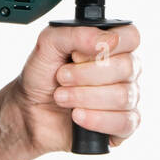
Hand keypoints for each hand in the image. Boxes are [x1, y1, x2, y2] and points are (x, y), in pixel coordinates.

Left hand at [10, 21, 141, 154]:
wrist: (29, 112)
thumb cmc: (43, 77)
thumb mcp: (48, 45)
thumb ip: (77, 34)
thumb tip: (109, 40)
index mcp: (112, 46)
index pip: (131, 37)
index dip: (105, 46)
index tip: (76, 56)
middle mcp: (125, 70)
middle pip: (127, 67)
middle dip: (86, 75)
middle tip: (62, 77)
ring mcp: (128, 98)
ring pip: (123, 96)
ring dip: (85, 97)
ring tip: (62, 97)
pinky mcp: (124, 125)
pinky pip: (124, 122)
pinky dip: (96, 119)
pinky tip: (77, 116)